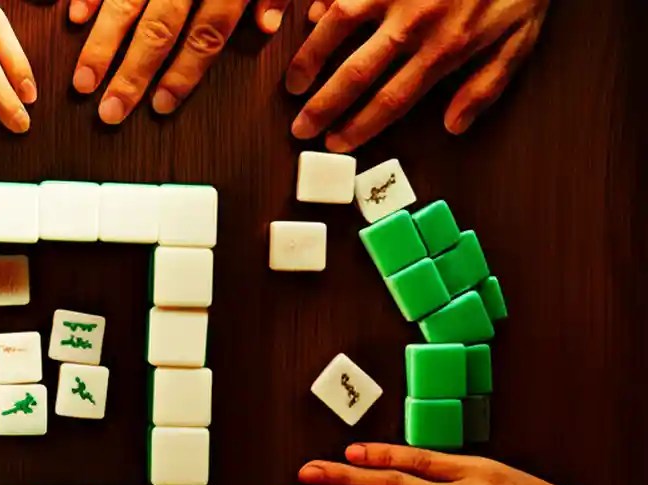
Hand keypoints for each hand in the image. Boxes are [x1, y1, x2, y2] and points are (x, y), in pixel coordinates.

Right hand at [68, 0, 290, 122]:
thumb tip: (269, 26)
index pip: (206, 34)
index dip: (183, 74)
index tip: (159, 106)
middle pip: (159, 27)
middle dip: (130, 73)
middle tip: (109, 111)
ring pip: (126, 0)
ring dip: (101, 43)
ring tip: (81, 81)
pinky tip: (74, 17)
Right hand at [287, 0, 548, 149]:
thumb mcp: (520, 40)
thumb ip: (487, 85)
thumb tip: (454, 126)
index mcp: (446, 49)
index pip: (392, 100)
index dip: (360, 127)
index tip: (337, 142)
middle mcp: (414, 23)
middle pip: (356, 74)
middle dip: (323, 106)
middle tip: (301, 127)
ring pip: (338, 27)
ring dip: (309, 58)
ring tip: (293, 83)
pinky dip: (321, 5)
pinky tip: (309, 20)